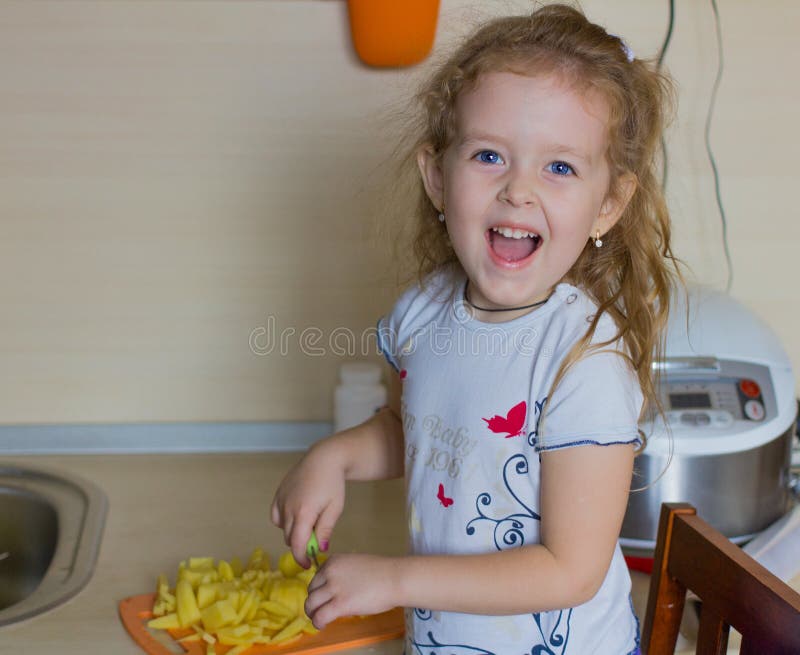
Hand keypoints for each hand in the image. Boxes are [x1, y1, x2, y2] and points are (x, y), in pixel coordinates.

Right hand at [270, 441, 345, 567]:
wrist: (324, 459)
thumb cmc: (333, 484)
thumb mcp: (335, 508)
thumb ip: (325, 530)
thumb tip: (319, 549)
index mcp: (304, 513)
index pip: (297, 545)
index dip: (302, 558)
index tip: (308, 565)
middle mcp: (288, 508)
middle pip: (290, 538)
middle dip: (301, 545)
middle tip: (315, 542)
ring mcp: (281, 500)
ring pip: (283, 528)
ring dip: (293, 532)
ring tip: (309, 523)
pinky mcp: (278, 494)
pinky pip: (276, 516)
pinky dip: (284, 521)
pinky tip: (296, 516)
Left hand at [304, 554, 401, 629]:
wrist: (394, 578)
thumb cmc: (381, 572)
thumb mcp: (355, 564)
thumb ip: (342, 573)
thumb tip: (335, 588)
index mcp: (334, 561)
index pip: (316, 577)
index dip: (320, 590)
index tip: (326, 597)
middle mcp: (330, 572)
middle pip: (311, 590)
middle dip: (315, 601)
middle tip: (322, 609)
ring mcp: (334, 588)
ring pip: (311, 604)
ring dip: (313, 613)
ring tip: (319, 619)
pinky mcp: (340, 604)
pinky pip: (320, 616)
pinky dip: (317, 622)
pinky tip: (322, 625)